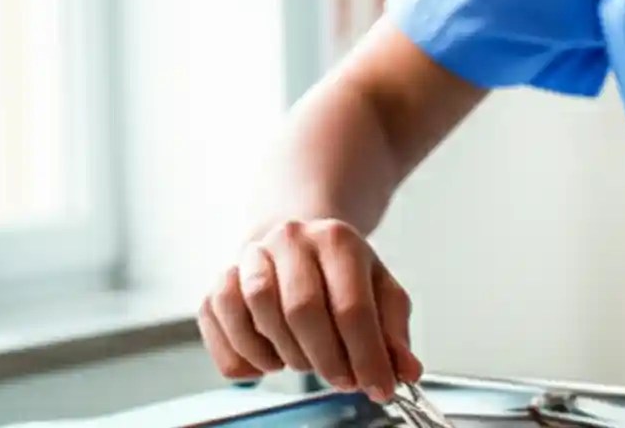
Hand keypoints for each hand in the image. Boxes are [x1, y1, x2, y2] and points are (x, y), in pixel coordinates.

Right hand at [198, 219, 422, 402]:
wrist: (296, 245)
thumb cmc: (341, 275)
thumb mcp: (380, 293)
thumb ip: (394, 333)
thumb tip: (405, 370)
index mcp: (336, 238)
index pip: (352, 306)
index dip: (366, 356)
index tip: (378, 386)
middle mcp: (290, 239)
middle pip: (302, 309)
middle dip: (326, 358)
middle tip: (341, 378)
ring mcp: (250, 256)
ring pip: (258, 312)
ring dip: (285, 354)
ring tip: (304, 361)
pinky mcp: (220, 279)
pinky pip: (219, 321)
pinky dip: (243, 354)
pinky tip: (269, 359)